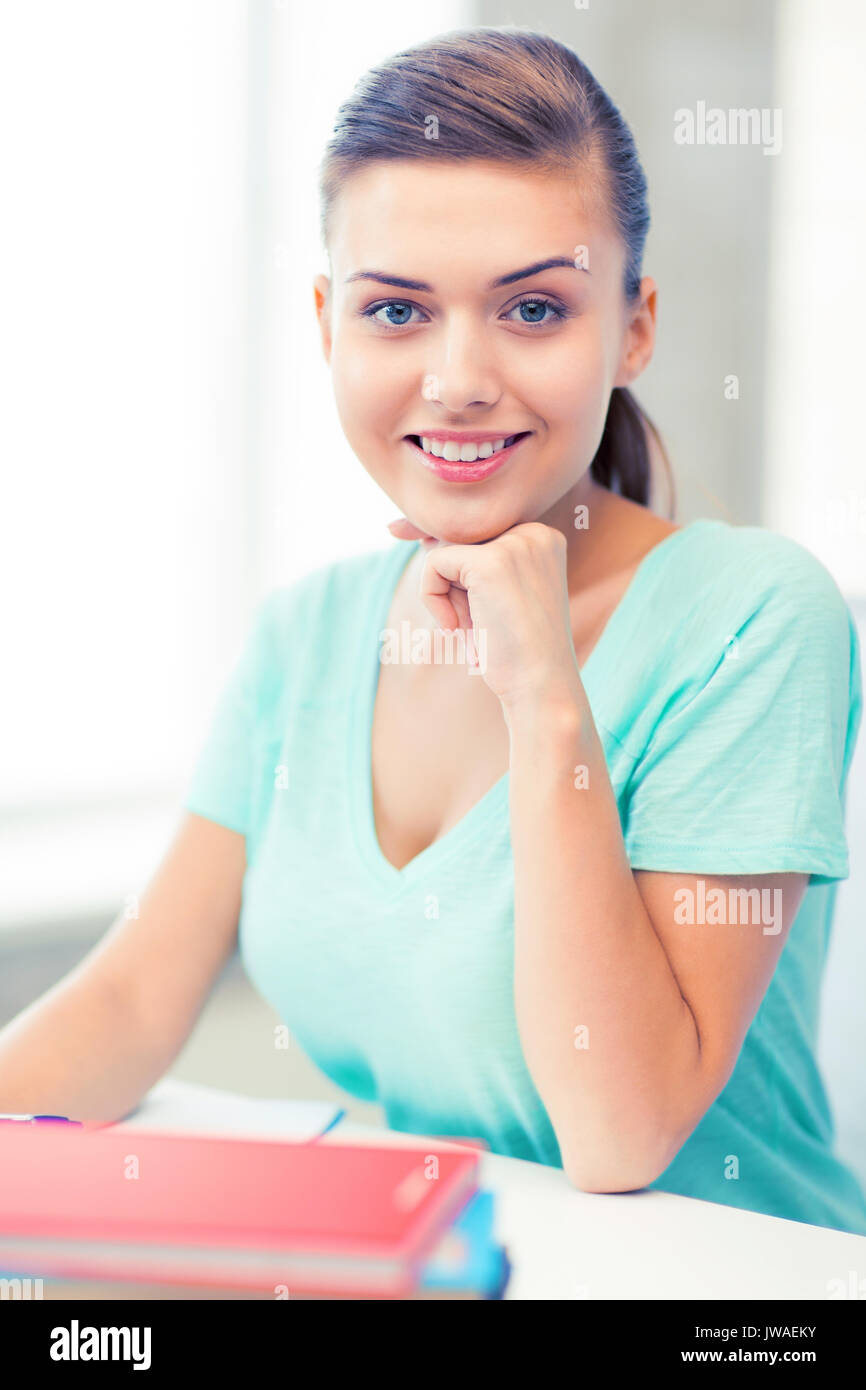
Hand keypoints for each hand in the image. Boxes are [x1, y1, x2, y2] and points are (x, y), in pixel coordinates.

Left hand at [386, 516, 581, 709]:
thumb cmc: (517, 650)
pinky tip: (456, 629)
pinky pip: (434, 565)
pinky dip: (433, 599)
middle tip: (472, 626)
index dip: (449, 556)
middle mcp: (535, 532)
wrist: (541, 687)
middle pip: (458, 537)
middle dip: (452, 585)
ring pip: (444, 550)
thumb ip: (465, 559)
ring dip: (447, 596)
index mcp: (542, 537)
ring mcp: (516, 544)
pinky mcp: (492, 563)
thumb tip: (415, 531)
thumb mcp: (494, 595)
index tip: (416, 551)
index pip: (475, 529)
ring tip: (472, 630)